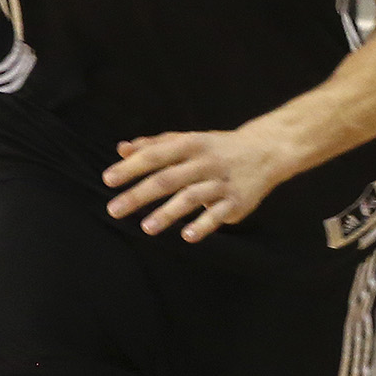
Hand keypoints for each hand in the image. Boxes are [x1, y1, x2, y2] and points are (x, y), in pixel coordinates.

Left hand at [103, 125, 297, 241]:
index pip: (155, 156)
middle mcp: (205, 162)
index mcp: (190, 145)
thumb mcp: (189, 140)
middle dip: (139, 194)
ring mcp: (222, 182)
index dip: (131, 167)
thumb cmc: (218, 147)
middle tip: (114, 209)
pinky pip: (219, 214)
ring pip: (191, 197)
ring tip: (146, 228)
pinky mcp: (237, 201)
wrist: (266, 150)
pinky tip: (187, 236)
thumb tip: (122, 149)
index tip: (108, 180)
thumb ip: (155, 145)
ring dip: (168, 213)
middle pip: (168, 178)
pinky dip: (204, 225)